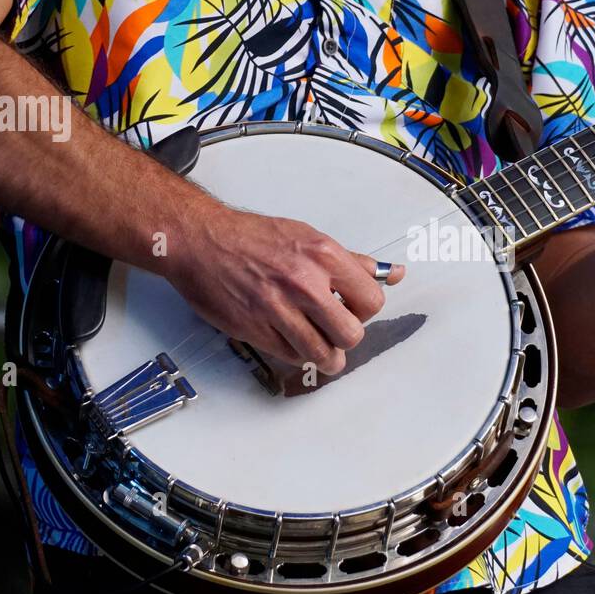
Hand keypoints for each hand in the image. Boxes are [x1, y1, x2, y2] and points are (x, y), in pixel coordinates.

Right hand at [163, 205, 403, 374]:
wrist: (201, 242)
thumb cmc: (251, 238)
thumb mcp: (308, 237)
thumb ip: (352, 262)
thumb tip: (393, 274)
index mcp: (323, 255)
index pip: (372, 300)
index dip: (365, 310)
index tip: (354, 309)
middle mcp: (304, 283)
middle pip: (351, 334)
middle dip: (346, 337)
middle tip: (336, 330)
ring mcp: (279, 309)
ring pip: (323, 354)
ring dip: (326, 355)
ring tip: (320, 346)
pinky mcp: (256, 330)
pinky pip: (292, 356)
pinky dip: (296, 353)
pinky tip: (291, 338)